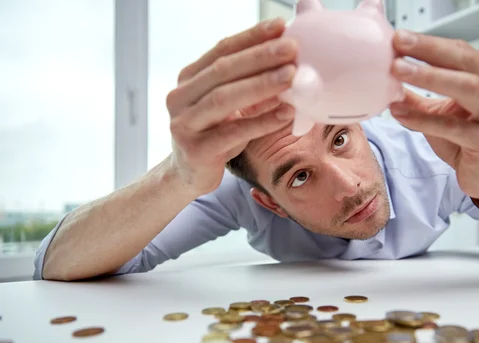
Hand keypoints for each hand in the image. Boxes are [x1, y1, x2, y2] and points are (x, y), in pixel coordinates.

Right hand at [166, 18, 296, 195]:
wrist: (189, 174)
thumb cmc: (216, 135)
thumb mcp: (230, 106)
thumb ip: (251, 85)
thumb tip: (291, 65)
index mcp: (189, 79)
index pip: (221, 50)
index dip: (251, 36)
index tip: (280, 25)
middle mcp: (180, 97)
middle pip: (222, 70)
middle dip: (260, 57)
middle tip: (292, 48)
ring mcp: (184, 123)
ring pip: (224, 98)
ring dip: (261, 85)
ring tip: (291, 76)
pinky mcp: (196, 150)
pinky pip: (233, 132)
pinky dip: (262, 121)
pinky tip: (286, 113)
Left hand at [389, 30, 478, 201]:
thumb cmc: (469, 144)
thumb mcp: (441, 114)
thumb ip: (419, 97)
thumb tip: (389, 79)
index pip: (462, 52)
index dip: (430, 44)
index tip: (401, 39)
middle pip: (467, 63)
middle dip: (430, 51)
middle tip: (400, 46)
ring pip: (467, 87)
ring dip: (429, 77)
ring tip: (399, 71)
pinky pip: (454, 127)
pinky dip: (425, 119)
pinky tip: (401, 113)